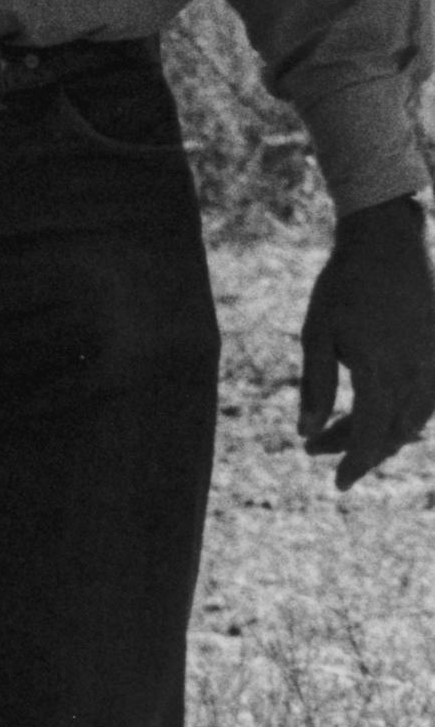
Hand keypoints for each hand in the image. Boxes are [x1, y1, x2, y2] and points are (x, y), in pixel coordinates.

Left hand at [298, 196, 434, 489]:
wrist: (387, 243)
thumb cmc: (344, 285)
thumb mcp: (316, 334)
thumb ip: (315, 386)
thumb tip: (305, 432)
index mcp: (381, 374)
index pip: (368, 438)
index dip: (353, 464)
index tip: (338, 483)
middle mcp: (415, 375)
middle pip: (389, 435)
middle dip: (356, 449)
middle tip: (317, 448)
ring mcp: (433, 365)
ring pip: (412, 421)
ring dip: (379, 434)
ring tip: (342, 432)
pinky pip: (427, 401)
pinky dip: (405, 416)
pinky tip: (381, 413)